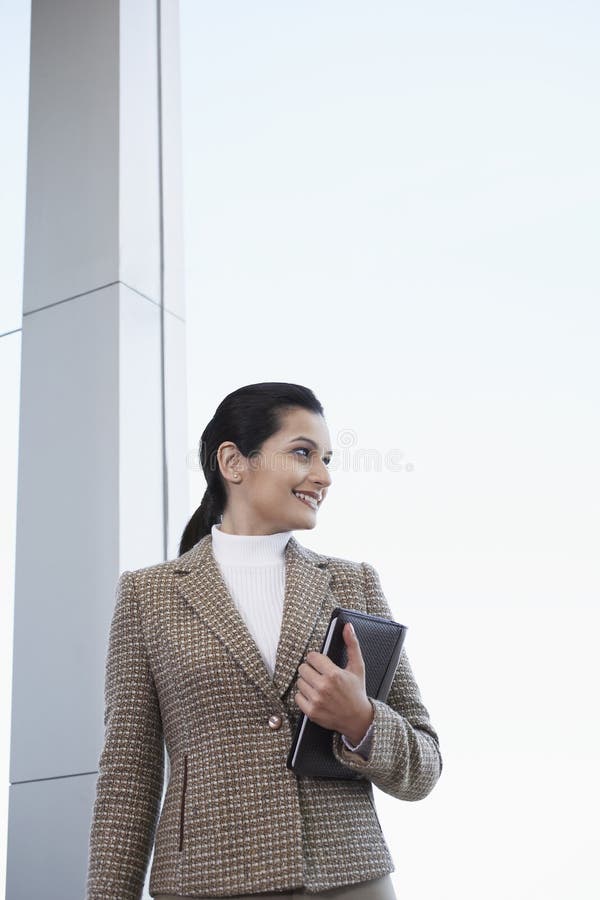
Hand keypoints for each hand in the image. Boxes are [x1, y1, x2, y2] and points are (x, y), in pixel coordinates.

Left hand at [294, 622, 373, 744]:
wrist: (358, 719)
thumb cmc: (357, 692)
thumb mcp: (358, 667)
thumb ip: (352, 644)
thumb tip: (347, 627)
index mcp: (334, 674)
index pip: (311, 657)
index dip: (316, 659)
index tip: (321, 663)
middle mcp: (323, 687)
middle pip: (303, 668)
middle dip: (311, 670)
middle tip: (320, 675)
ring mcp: (316, 700)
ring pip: (299, 682)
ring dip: (307, 682)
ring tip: (318, 685)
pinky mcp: (311, 711)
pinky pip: (297, 697)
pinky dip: (304, 696)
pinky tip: (315, 696)